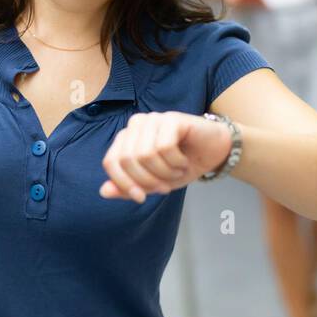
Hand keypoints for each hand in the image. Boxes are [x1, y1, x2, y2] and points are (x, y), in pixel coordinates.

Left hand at [99, 112, 232, 202]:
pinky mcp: (172, 118)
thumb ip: (128, 187)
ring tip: (176, 172)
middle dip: (147, 180)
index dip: (123, 183)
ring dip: (164, 172)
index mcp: (127, 137)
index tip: (141, 198)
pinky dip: (175, 163)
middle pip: (127, 159)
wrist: (213, 153)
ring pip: (145, 154)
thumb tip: (103, 192)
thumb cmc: (181, 166)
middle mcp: (136, 124)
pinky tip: (183, 161)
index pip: (111, 161)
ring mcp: (153, 118)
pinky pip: (164, 147)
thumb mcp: (153, 183)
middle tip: (164, 186)